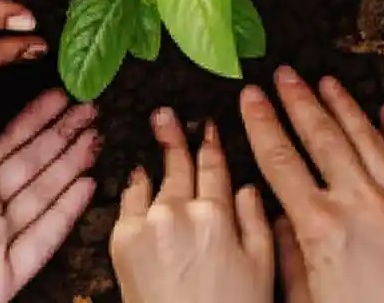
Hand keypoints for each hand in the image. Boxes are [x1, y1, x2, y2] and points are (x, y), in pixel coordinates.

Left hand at [111, 109, 271, 302]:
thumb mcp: (261, 268)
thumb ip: (256, 221)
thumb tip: (247, 187)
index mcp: (219, 215)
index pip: (215, 168)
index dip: (211, 144)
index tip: (208, 126)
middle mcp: (180, 209)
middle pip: (180, 164)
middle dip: (175, 137)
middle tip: (167, 115)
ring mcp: (147, 222)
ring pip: (153, 180)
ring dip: (155, 158)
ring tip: (155, 132)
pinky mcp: (121, 238)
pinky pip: (128, 200)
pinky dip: (133, 185)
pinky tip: (136, 175)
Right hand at [241, 67, 383, 302]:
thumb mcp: (304, 294)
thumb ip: (287, 250)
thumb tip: (275, 216)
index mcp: (320, 225)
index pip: (281, 159)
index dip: (261, 123)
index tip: (249, 97)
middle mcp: (359, 204)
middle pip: (322, 137)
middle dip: (298, 100)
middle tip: (283, 74)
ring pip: (366, 138)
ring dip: (343, 104)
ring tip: (325, 81)